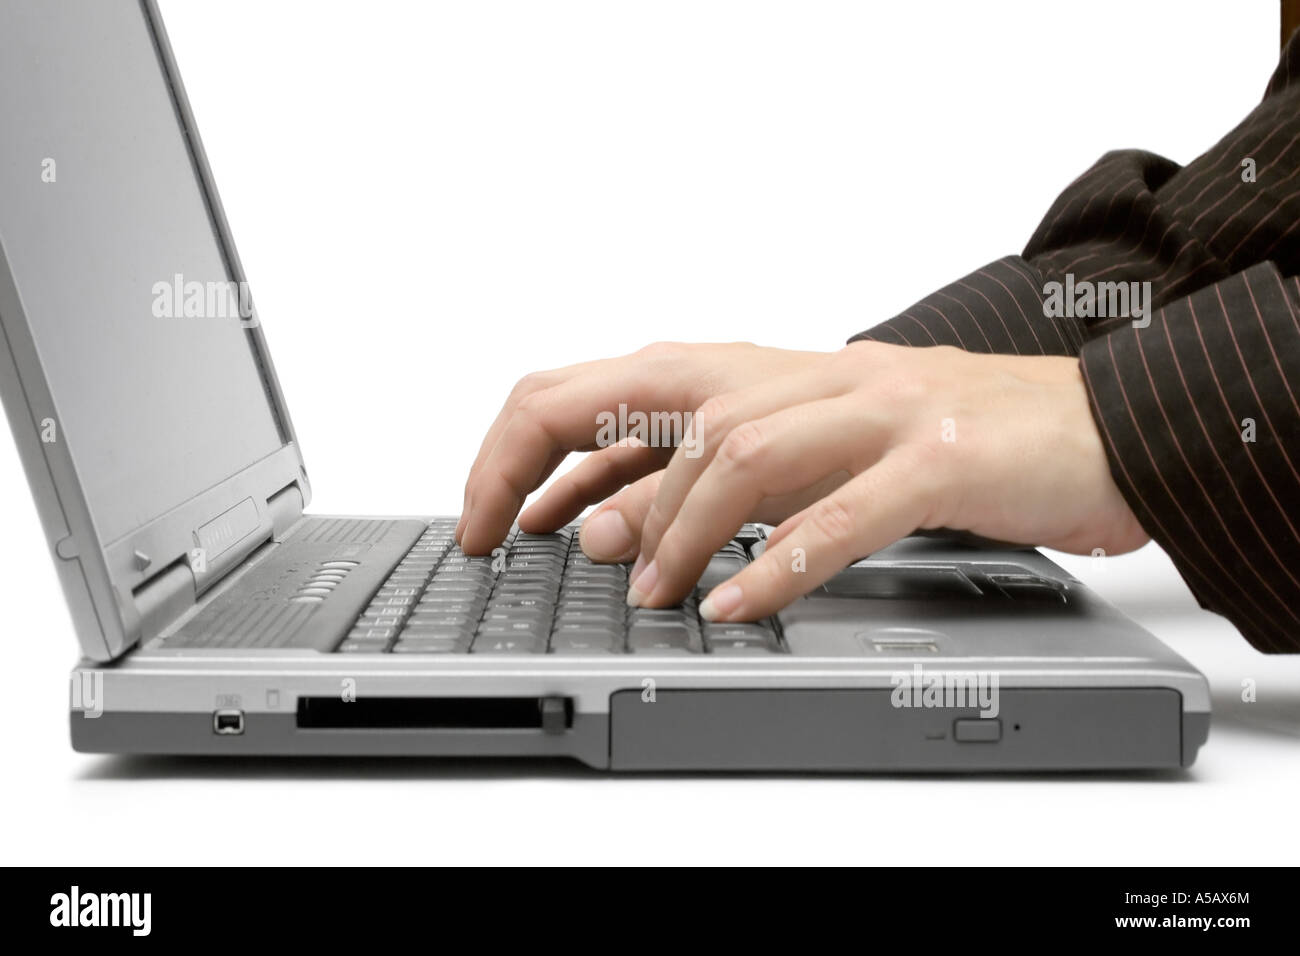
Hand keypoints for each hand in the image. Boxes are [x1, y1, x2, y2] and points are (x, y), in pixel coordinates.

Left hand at [458, 340, 1147, 620]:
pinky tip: (740, 606)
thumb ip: (707, 479)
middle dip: (569, 462)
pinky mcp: (943, 454)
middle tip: (518, 541)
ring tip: (646, 594)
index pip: (621, 384)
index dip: (536, 442)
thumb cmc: (950, 438)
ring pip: (744, 447)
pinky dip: (784, 561)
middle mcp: (815, 376)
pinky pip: (846, 508)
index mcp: (775, 373)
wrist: (1097, 422)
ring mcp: (879, 408)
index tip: (490, 514)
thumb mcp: (809, 454)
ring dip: (677, 525)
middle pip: (661, 395)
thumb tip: (594, 523)